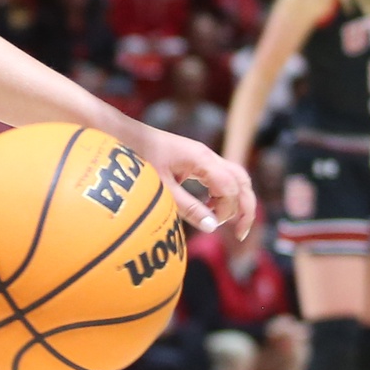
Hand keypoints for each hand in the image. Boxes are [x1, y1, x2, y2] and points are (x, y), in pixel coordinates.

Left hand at [140, 127, 255, 237]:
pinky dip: (223, 194)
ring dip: (236, 200)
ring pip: (234, 178)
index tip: (213, 224)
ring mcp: (204, 157)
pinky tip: (210, 208)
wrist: (124, 135)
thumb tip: (212, 227)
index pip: (230, 188)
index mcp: (202, 159)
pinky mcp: (197, 161)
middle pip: (241, 181)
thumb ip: (187, 207)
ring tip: (227, 223)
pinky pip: (221, 177)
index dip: (227, 210)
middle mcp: (208, 156)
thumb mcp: (162, 188)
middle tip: (240, 234)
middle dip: (245, 207)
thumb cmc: (139, 158)